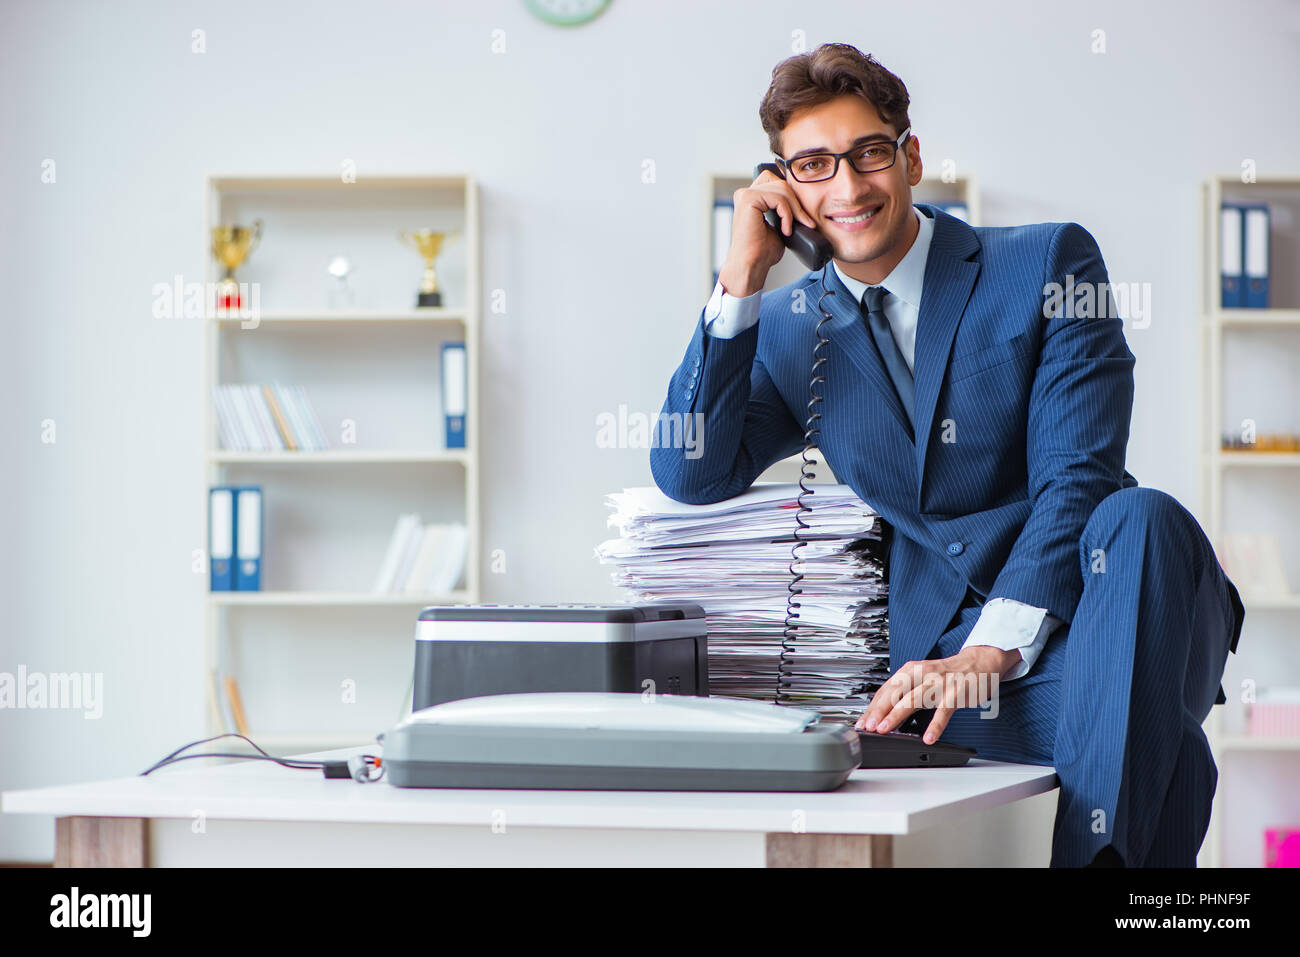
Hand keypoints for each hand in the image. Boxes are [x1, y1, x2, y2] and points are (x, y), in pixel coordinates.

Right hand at [718, 168, 817, 297]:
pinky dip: (787, 214)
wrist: (751, 265)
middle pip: (781, 182)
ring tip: (792, 228)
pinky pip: (778, 198)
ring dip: (794, 210)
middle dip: (797, 203)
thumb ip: (784, 210)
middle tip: (804, 222)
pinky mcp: (748, 199)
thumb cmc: (761, 252)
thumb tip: (802, 203)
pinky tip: (785, 230)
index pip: (777, 181)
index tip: (803, 218)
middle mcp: (745, 193)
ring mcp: (745, 194)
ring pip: (782, 189)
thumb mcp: (778, 225)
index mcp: (751, 198)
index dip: (793, 197)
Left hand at [853, 645, 1020, 743]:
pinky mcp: (955, 693)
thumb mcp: (921, 679)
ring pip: (914, 699)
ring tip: (885, 730)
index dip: (873, 707)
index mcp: (910, 670)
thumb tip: (883, 713)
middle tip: (868, 726)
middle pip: (895, 693)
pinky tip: (928, 738)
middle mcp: (922, 674)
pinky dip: (935, 726)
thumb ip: (904, 693)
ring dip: (897, 715)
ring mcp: (939, 683)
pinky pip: (943, 711)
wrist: (978, 663)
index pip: (886, 690)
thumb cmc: (946, 674)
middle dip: (879, 711)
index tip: (863, 722)